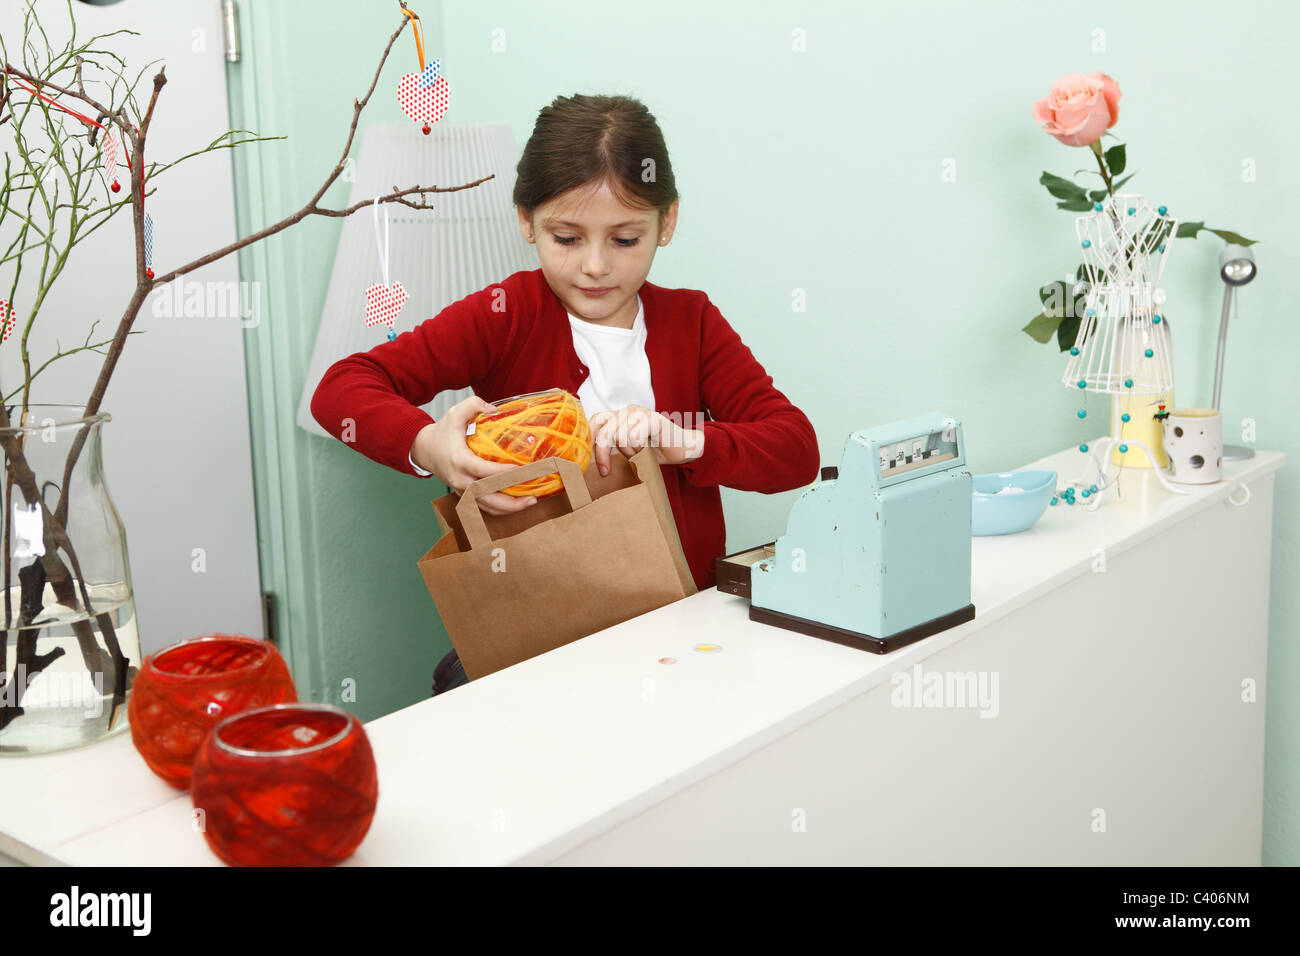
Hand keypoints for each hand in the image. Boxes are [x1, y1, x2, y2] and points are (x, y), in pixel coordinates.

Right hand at [410, 395, 540, 515]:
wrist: (424, 450)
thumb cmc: (442, 432)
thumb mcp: (455, 413)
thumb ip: (474, 405)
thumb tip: (495, 410)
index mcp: (459, 460)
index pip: (483, 471)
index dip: (503, 473)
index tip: (522, 471)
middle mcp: (461, 480)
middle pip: (487, 497)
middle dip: (511, 502)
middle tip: (533, 498)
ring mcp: (462, 491)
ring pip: (487, 507)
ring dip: (509, 508)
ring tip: (530, 502)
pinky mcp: (465, 496)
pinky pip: (484, 507)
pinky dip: (501, 509)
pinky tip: (517, 504)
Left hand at [588, 404, 704, 476]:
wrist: (682, 450)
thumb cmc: (654, 452)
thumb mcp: (626, 451)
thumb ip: (610, 449)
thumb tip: (586, 461)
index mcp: (619, 416)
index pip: (595, 422)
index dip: (589, 441)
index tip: (587, 462)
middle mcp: (627, 411)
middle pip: (603, 431)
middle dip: (602, 455)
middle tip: (606, 472)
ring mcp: (639, 412)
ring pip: (619, 436)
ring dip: (628, 453)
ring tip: (638, 454)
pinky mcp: (652, 418)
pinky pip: (633, 436)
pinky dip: (638, 449)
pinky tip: (646, 450)